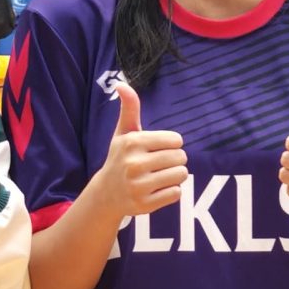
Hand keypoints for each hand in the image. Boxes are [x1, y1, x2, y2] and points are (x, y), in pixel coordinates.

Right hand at [94, 80, 187, 217]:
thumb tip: (121, 84)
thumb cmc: (120, 158)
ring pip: (181, 175)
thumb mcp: (123, 133)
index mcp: (133, 143)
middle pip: (181, 158)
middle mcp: (134, 164)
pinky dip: (171, 191)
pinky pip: (176, 193)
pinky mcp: (145, 204)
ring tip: (159, 176)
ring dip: (176, 175)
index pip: (176, 140)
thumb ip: (129, 108)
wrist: (106, 194)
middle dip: (175, 160)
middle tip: (159, 164)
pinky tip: (156, 190)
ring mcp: (139, 186)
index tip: (158, 149)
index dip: (172, 144)